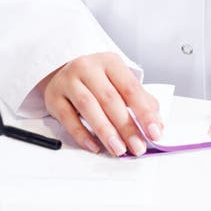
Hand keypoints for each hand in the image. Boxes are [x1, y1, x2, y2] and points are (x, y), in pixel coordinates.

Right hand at [38, 52, 162, 156]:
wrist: (63, 70)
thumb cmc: (97, 79)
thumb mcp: (119, 81)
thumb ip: (140, 100)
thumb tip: (156, 124)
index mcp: (109, 61)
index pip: (130, 87)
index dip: (144, 111)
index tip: (154, 132)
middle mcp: (88, 67)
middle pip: (110, 99)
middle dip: (126, 126)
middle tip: (138, 146)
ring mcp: (69, 81)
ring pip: (89, 107)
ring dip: (106, 131)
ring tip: (119, 149)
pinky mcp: (54, 97)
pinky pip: (69, 119)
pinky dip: (83, 135)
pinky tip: (95, 146)